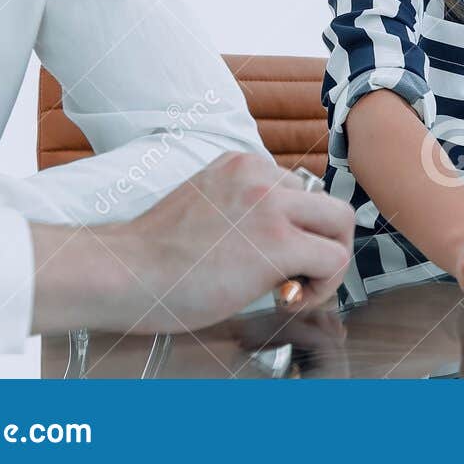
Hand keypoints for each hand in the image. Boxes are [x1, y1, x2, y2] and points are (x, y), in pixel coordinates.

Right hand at [34, 152, 356, 334]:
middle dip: (325, 243)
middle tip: (301, 275)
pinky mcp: (278, 242)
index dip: (299, 229)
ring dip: (328, 262)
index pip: (301, 191)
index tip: (278, 258)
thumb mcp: (207, 208)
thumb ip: (245, 211)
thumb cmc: (154, 256)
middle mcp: (260, 176)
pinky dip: (324, 285)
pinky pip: (334, 259)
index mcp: (241, 165)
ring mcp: (271, 205)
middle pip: (330, 204)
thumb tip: (279, 239)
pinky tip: (289, 297)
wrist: (122, 272)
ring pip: (341, 225)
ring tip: (294, 287)